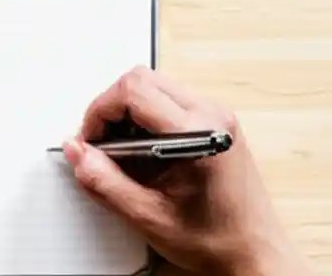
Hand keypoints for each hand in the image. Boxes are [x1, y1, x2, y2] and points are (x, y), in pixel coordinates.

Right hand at [63, 67, 311, 275]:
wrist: (255, 252)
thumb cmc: (215, 239)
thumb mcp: (148, 217)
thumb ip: (105, 182)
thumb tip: (76, 152)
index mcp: (198, 133)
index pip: (134, 91)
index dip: (99, 111)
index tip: (90, 141)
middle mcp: (212, 115)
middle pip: (141, 79)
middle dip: (111, 108)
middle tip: (102, 146)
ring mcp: (217, 115)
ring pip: (155, 85)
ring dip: (128, 112)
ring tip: (125, 153)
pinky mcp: (217, 122)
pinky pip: (170, 99)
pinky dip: (146, 117)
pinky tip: (145, 151)